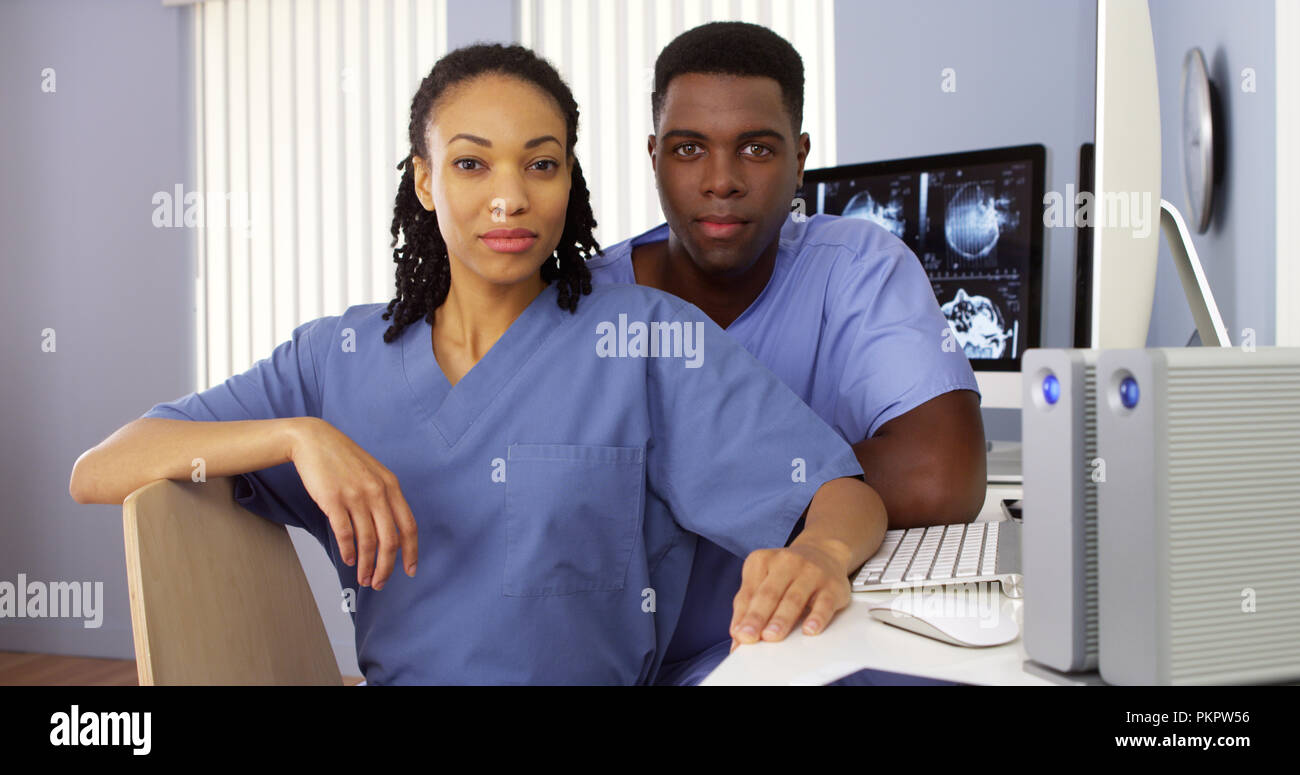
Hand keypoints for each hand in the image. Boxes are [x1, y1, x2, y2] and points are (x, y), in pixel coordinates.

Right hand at [288, 418, 418, 589]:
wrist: (315, 440)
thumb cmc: (344, 460)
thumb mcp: (373, 474)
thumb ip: (384, 497)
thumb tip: (390, 530)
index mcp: (391, 486)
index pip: (408, 526)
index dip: (411, 552)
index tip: (410, 570)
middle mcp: (377, 492)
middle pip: (389, 540)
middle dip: (386, 567)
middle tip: (380, 583)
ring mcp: (356, 496)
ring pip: (367, 541)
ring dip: (367, 565)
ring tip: (364, 577)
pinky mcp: (333, 500)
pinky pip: (345, 533)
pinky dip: (348, 551)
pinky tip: (349, 560)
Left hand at [729, 542, 850, 652]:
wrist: (823, 553)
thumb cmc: (786, 575)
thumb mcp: (762, 581)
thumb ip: (747, 606)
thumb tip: (738, 638)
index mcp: (762, 560)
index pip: (749, 592)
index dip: (742, 616)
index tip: (738, 636)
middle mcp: (786, 562)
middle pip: (769, 594)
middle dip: (757, 616)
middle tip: (749, 636)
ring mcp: (811, 572)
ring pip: (794, 598)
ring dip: (782, 619)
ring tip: (772, 636)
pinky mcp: (833, 586)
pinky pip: (825, 603)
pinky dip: (817, 617)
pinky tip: (809, 630)